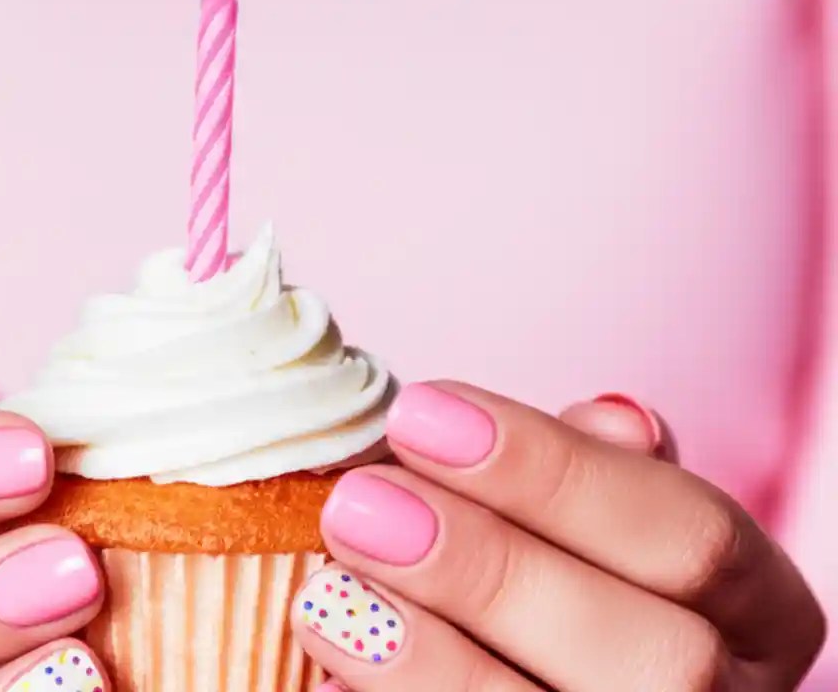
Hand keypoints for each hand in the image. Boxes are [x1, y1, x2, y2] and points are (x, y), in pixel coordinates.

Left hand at [295, 383, 824, 690]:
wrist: (537, 661)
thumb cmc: (562, 573)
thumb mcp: (597, 517)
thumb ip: (595, 476)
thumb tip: (608, 417)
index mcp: (755, 610)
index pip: (691, 538)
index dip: (554, 473)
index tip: (419, 415)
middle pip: (653, 652)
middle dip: (489, 568)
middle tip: (357, 505)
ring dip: (431, 658)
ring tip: (326, 593)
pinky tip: (331, 670)